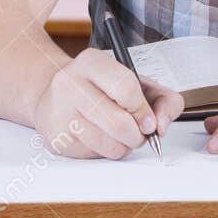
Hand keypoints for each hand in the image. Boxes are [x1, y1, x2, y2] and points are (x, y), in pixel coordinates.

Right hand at [33, 48, 182, 159]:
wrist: (55, 95)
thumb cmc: (102, 89)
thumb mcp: (136, 83)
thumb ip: (163, 99)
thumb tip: (161, 125)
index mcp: (92, 61)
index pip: (126, 88)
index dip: (143, 111)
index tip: (148, 120)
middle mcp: (70, 82)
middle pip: (118, 123)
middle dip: (137, 135)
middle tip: (138, 133)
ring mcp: (59, 110)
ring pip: (108, 144)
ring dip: (123, 146)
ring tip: (119, 135)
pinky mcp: (55, 137)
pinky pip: (93, 155)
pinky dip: (104, 152)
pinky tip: (99, 138)